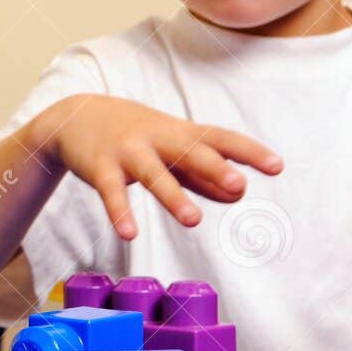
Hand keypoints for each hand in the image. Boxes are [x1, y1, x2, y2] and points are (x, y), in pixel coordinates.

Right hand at [31, 94, 281, 239]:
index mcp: (180, 134)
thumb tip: (239, 192)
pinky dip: (120, 212)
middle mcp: (157, 139)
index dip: (248, 152)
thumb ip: (201, 173)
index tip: (276, 166)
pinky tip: (130, 233)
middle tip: (238, 185)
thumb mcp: (169, 148)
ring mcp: (127, 152)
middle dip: (213, 168)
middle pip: (189, 152)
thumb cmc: (133, 134)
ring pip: (153, 174)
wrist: (74, 116)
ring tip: (194, 220)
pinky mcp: (100, 168)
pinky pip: (111, 192)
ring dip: (173, 196)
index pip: (220, 139)